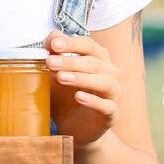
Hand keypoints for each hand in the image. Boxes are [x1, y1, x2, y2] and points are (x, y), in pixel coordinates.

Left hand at [43, 29, 120, 145]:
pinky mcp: (112, 114)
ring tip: (61, 78)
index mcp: (98, 60)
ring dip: (82, 78)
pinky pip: (108, 106)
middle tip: (49, 63)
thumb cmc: (64, 97)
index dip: (72, 43)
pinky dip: (94, 101)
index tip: (53, 45)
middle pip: (95, 63)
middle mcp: (110, 74)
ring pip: (105, 82)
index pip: (89, 45)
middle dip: (71, 61)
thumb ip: (54, 56)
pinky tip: (78, 97)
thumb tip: (52, 35)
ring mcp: (113, 95)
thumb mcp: (53, 76)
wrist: (73, 128)